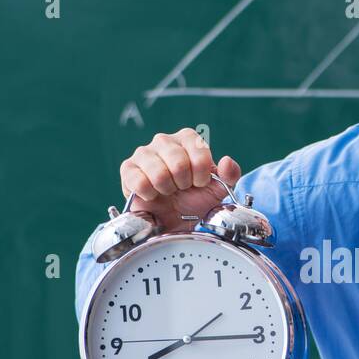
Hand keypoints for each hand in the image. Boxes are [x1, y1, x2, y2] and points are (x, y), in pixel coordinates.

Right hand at [120, 128, 242, 232]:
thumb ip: (230, 174)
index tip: (199, 183)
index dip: (201, 175)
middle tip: (182, 189)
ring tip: (168, 191)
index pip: (199, 153)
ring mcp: (144, 153)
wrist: (173, 220)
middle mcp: (164, 140)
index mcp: (188, 139)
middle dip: (184, 184)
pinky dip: (150, 194)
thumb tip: (227, 161)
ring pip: (159, 173)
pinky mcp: (127, 168)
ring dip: (167, 189)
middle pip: (178, 162)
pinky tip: (152, 194)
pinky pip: (139, 181)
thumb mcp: (219, 189)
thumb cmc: (195, 199)